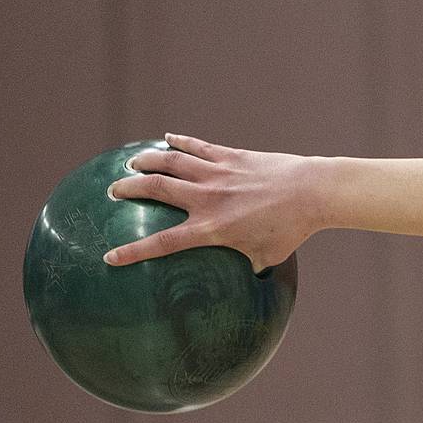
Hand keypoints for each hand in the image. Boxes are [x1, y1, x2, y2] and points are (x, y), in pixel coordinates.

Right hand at [102, 133, 319, 273]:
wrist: (311, 192)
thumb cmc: (292, 229)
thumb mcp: (267, 257)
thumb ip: (247, 268)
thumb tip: (244, 284)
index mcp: (212, 228)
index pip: (163, 243)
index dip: (133, 251)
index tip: (111, 257)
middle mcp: (207, 198)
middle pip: (155, 189)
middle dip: (128, 189)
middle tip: (113, 192)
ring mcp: (217, 173)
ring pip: (170, 161)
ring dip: (146, 160)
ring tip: (130, 163)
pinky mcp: (230, 156)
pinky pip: (197, 146)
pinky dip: (180, 142)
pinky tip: (168, 138)